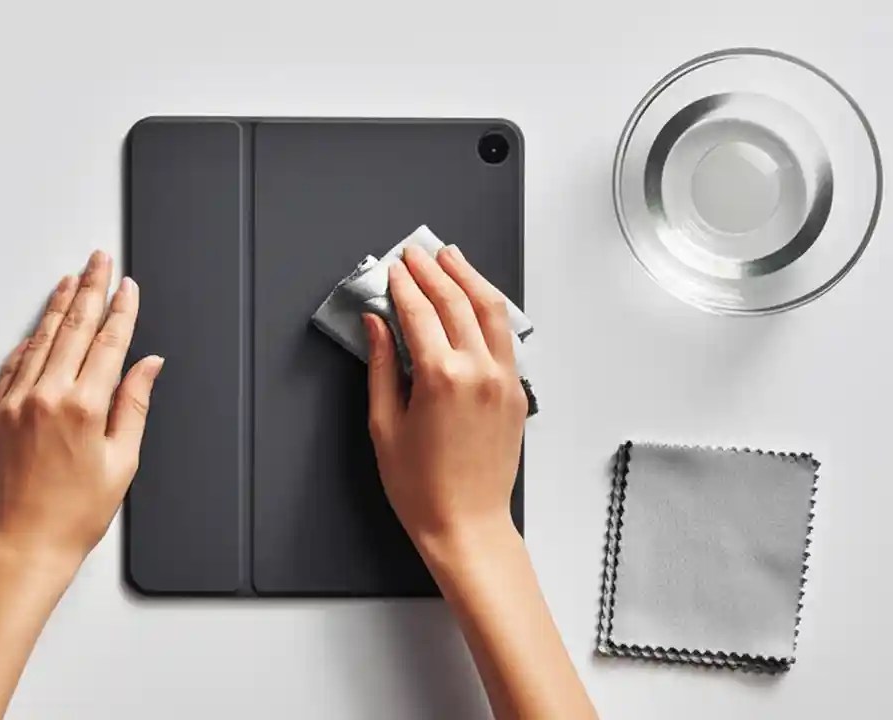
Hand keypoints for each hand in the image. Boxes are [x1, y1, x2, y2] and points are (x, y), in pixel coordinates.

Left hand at [0, 250, 163, 571]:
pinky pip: (13, 365)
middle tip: (99, 260)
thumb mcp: (121, 463)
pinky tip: (39, 328)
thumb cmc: (72, 516)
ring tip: (71, 279)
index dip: (122, 310)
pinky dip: (29, 342)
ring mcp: (15, 403)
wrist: (21, 548)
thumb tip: (147, 367)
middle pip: (75, 328)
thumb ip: (133, 406)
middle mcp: (46, 396)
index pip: (109, 342)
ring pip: (41, 339)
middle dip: (91, 288)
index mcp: (84, 407)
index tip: (128, 286)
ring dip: (59, 305)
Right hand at [364, 243, 525, 555]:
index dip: (403, 286)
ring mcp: (503, 379)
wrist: (466, 524)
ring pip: (490, 310)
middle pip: (455, 301)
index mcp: (441, 378)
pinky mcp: (516, 391)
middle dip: (433, 271)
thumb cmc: (422, 487)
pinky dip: (490, 309)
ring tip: (451, 257)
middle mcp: (478, 371)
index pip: (419, 312)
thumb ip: (381, 366)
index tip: (392, 270)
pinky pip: (505, 336)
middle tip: (415, 254)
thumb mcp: (385, 424)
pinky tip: (477, 298)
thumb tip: (376, 325)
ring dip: (469, 278)